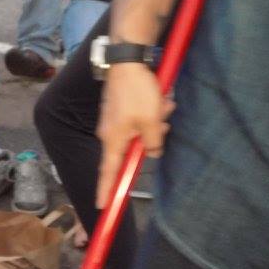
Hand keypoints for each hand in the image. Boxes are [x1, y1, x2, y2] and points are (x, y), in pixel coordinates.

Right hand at [95, 62, 173, 207]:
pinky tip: (161, 100)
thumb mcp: (151, 121)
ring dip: (154, 123)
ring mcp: (114, 121)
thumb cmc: (137, 93)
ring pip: (138, 132)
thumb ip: (152, 143)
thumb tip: (152, 153)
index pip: (108, 172)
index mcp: (113, 140)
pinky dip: (150, 114)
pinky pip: (137, 120)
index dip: (106, 190)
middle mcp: (109, 133)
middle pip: (130, 150)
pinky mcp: (119, 109)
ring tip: (165, 106)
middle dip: (150, 141)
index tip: (103, 207)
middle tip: (164, 125)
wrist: (127, 61)